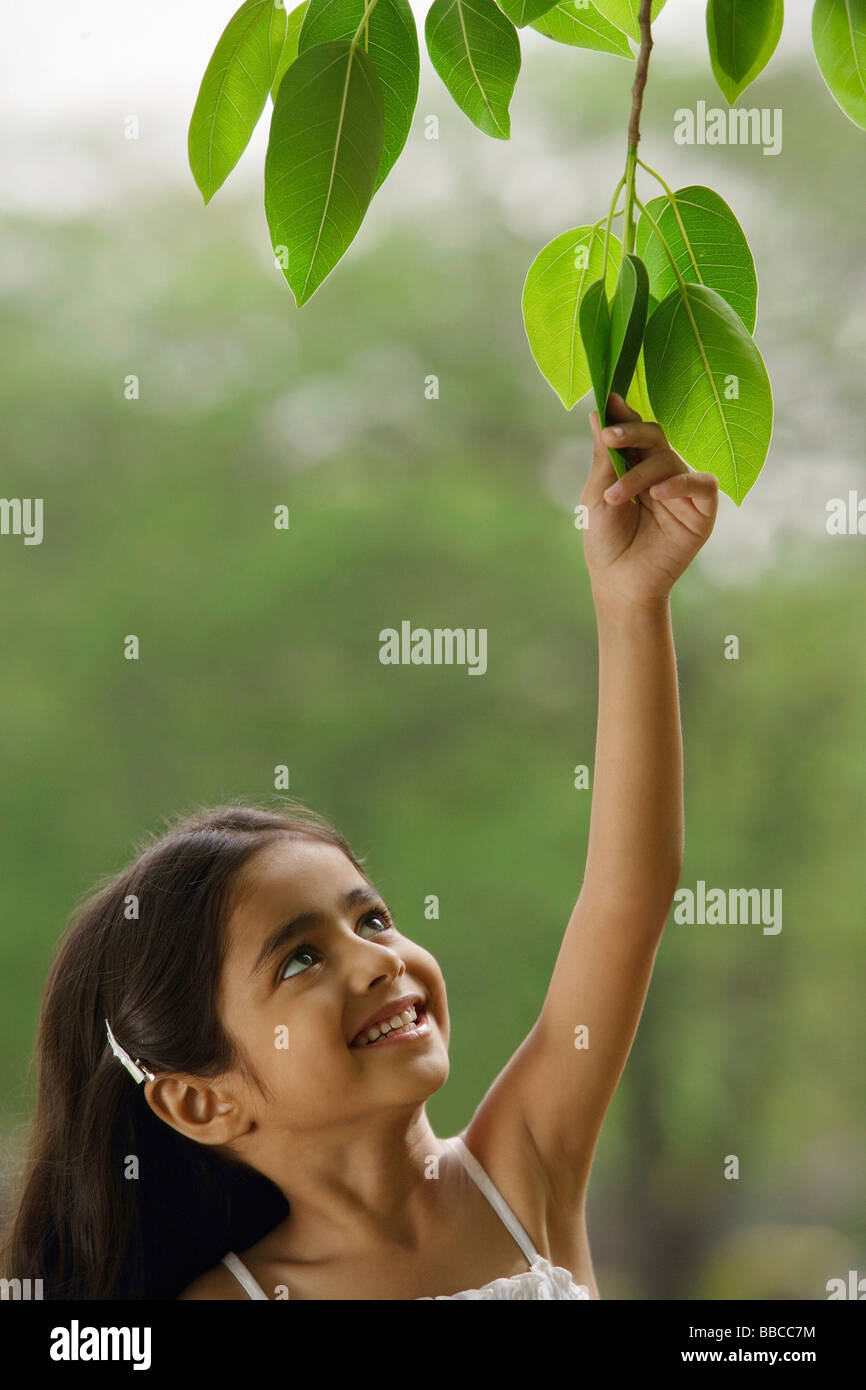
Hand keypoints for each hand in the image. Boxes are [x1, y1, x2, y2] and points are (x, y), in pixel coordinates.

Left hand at [580, 393, 719, 608]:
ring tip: (615, 498)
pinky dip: (680, 484)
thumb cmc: (605, 541)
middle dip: (632, 433)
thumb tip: (598, 412)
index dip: (624, 417)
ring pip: (670, 460)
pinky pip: (703, 484)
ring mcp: (683, 491)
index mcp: (637, 466)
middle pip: (655, 437)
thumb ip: (603, 455)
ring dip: (640, 474)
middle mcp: (662, 474)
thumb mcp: (597, 495)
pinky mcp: (702, 511)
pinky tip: (657, 495)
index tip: (607, 405)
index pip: (636, 433)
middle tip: (611, 437)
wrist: (619, 583)